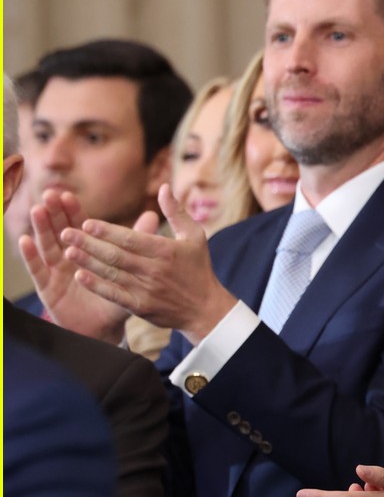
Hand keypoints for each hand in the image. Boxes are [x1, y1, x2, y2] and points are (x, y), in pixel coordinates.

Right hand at [19, 189, 129, 342]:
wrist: (105, 328)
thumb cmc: (117, 296)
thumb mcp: (129, 269)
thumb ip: (137, 242)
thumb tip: (153, 215)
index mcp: (88, 250)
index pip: (80, 226)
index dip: (72, 210)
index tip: (67, 194)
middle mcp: (69, 257)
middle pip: (60, 231)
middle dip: (54, 213)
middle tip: (50, 195)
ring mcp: (56, 272)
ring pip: (48, 246)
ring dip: (42, 228)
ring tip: (38, 210)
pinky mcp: (47, 288)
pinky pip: (37, 270)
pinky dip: (31, 256)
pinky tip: (25, 240)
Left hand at [58, 184, 235, 343]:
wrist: (206, 309)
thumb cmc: (199, 269)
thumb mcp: (195, 236)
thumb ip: (177, 212)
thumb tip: (164, 187)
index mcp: (166, 251)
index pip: (130, 238)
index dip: (106, 231)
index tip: (86, 222)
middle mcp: (154, 270)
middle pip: (115, 255)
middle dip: (88, 243)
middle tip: (65, 233)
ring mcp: (146, 290)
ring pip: (111, 273)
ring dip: (87, 262)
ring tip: (67, 250)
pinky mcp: (141, 307)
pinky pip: (114, 295)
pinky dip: (96, 285)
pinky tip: (80, 276)